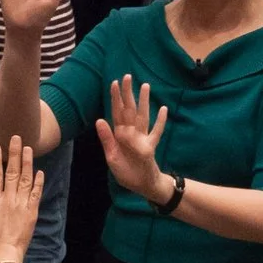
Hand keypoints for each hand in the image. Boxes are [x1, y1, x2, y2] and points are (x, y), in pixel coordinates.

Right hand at [0, 131, 42, 262]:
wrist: (3, 255)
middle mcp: (8, 199)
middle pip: (11, 171)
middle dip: (14, 153)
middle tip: (17, 138)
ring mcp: (21, 205)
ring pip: (25, 179)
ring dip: (27, 163)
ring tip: (29, 149)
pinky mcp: (31, 212)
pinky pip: (36, 194)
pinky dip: (38, 182)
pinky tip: (40, 171)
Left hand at [95, 72, 170, 201]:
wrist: (141, 186)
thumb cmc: (126, 172)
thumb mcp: (111, 157)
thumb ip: (106, 139)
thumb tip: (100, 120)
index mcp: (119, 135)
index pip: (117, 113)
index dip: (115, 98)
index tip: (114, 83)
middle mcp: (131, 133)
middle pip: (129, 110)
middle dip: (128, 94)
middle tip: (128, 76)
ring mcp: (142, 139)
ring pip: (142, 116)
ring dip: (144, 102)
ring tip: (145, 86)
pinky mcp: (150, 147)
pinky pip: (155, 133)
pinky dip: (160, 122)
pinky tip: (163, 108)